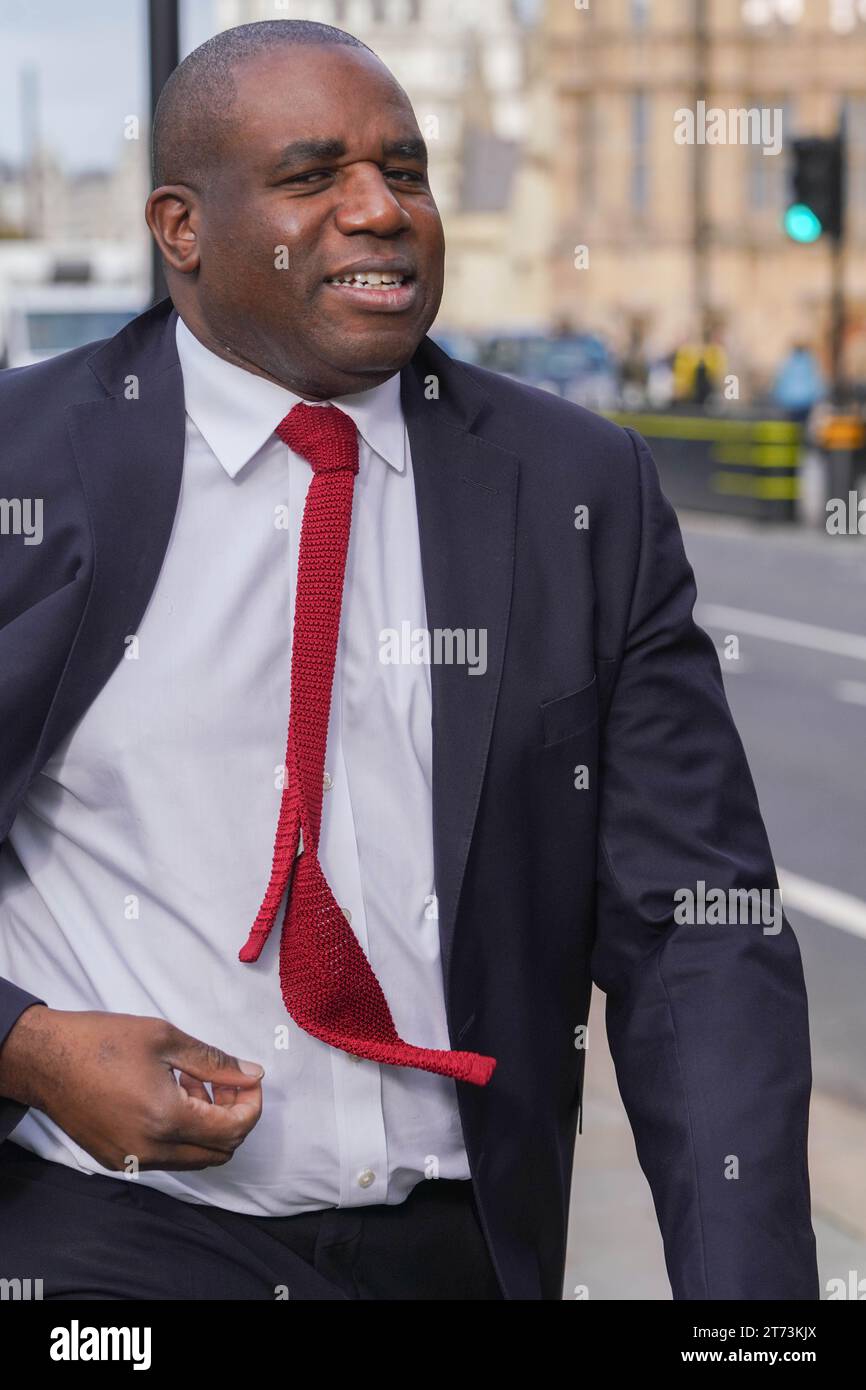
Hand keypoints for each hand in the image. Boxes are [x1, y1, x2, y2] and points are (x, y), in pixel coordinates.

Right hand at [0, 1005, 263, 1171]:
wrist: (46, 1060)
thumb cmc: (103, 1042)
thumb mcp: (166, 1039)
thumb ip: (215, 1061)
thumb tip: (253, 1075)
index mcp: (166, 1118)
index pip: (232, 1130)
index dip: (251, 1106)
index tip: (249, 1081)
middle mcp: (151, 1150)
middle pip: (218, 1152)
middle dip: (233, 1117)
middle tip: (224, 1081)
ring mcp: (133, 1160)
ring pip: (194, 1159)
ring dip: (207, 1126)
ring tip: (193, 1083)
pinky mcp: (118, 1160)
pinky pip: (167, 1158)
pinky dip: (182, 1134)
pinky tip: (170, 1097)